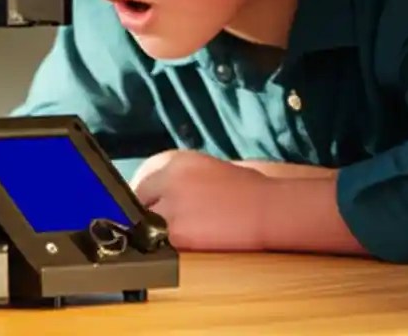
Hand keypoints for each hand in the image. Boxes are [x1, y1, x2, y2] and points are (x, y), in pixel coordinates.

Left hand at [129, 150, 269, 251]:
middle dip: (144, 214)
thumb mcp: (208, 170)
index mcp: (176, 161)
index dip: (144, 198)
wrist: (270, 209)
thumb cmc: (249, 191)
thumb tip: (158, 195)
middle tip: (155, 227)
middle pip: (138, 201)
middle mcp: (169, 179)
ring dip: (152, 231)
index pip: (141, 180)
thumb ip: (179, 179)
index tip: (146, 209)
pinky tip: (181, 245)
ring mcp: (171, 205)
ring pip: (145, 223)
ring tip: (171, 237)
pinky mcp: (178, 231)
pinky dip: (165, 245)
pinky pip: (159, 242)